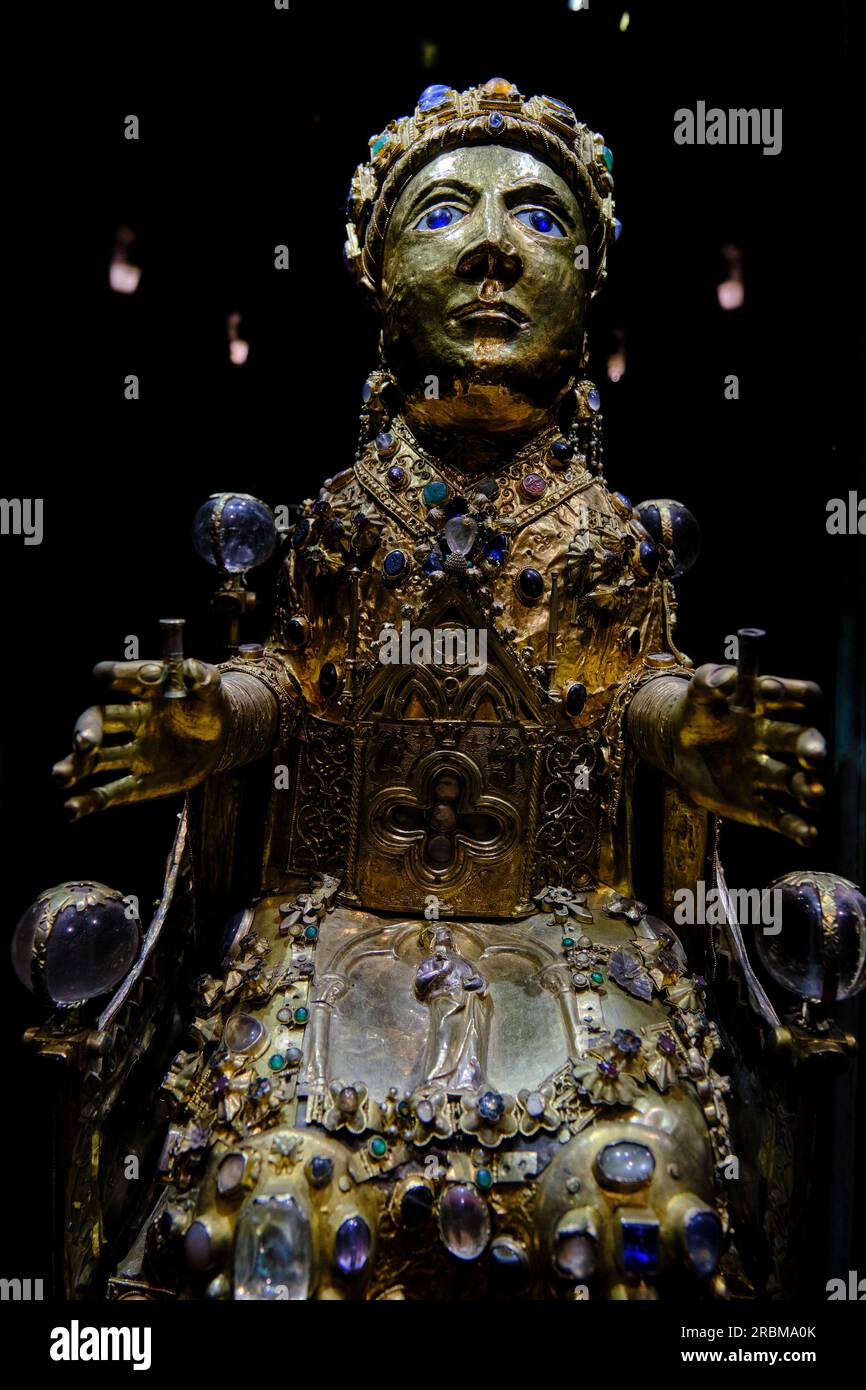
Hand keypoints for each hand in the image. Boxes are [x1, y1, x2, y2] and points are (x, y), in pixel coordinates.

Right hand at [52, 657, 228, 818]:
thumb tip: (192, 668)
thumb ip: (204, 679)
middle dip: (87, 729)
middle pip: (100, 719)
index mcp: (146, 693)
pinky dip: (89, 801)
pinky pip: (110, 792)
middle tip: (83, 741)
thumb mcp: (212, 693)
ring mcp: (132, 752)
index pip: (124, 678)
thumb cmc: (208, 709)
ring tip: (59, 775)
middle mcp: (131, 719)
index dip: (121, 675)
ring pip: (97, 758)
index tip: (113, 675)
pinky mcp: (138, 783)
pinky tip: (71, 809)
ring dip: (76, 765)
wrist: (218, 742)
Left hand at [671, 664, 825, 845]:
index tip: (780, 691)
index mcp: (762, 707)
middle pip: (797, 740)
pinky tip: (809, 835)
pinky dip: (796, 828)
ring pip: (794, 781)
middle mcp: (773, 739)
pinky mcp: (759, 805)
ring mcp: (767, 773)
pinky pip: (781, 818)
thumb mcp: (697, 695)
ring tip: (814, 795)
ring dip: (807, 788)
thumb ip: (707, 681)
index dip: (789, 692)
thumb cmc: (697, 715)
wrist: (681, 752)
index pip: (785, 695)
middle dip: (808, 747)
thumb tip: (723, 679)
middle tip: (815, 755)